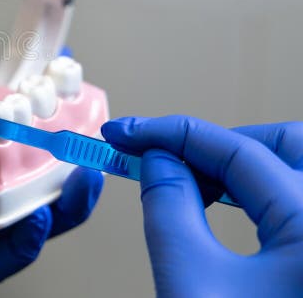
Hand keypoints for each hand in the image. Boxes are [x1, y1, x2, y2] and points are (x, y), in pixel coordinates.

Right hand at [102, 116, 302, 297]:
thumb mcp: (190, 280)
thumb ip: (169, 208)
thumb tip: (159, 160)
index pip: (238, 151)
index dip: (171, 134)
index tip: (127, 132)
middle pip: (282, 145)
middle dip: (215, 142)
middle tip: (159, 150)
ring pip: (292, 170)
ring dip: (236, 164)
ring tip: (185, 178)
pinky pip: (295, 202)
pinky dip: (255, 191)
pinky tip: (218, 200)